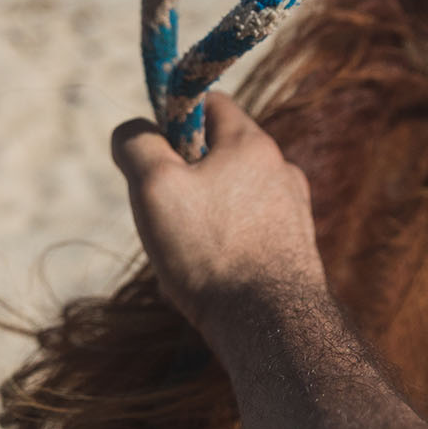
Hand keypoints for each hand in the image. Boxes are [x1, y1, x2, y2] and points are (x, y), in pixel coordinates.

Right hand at [111, 93, 326, 331]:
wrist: (269, 324)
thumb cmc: (209, 250)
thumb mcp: (155, 185)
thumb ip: (138, 145)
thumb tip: (131, 131)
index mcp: (253, 144)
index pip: (210, 104)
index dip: (172, 120)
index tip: (152, 154)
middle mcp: (282, 171)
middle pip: (217, 157)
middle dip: (182, 182)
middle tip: (162, 216)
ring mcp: (293, 213)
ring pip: (228, 202)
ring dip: (198, 222)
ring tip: (183, 259)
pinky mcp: (295, 252)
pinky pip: (244, 238)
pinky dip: (219, 252)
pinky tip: (205, 282)